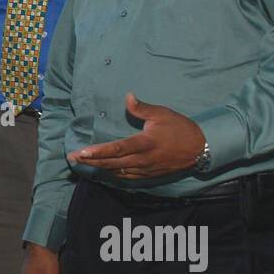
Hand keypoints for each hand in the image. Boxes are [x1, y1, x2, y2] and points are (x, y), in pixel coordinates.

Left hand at [70, 92, 204, 179]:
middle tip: (73, 157)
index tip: (82, 152)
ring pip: (117, 172)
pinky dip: (112, 173)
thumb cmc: (180, 129)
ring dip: (99, 168)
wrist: (200, 149)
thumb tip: (127, 96)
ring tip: (82, 163)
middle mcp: (143, 160)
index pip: (117, 149)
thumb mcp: (162, 114)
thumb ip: (142, 108)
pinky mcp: (148, 175)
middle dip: (91, 161)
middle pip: (112, 163)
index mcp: (145, 144)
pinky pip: (126, 177)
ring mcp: (145, 170)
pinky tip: (103, 169)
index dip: (98, 152)